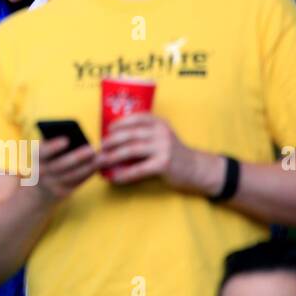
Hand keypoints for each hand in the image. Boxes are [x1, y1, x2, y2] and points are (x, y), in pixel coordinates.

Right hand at [32, 136, 98, 200]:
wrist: (41, 188)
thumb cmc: (49, 161)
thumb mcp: (47, 152)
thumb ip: (56, 143)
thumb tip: (75, 133)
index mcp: (37, 157)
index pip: (43, 151)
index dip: (54, 146)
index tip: (67, 140)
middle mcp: (42, 171)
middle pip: (61, 165)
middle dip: (78, 157)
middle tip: (92, 149)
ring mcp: (51, 184)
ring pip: (72, 175)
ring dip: (88, 167)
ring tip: (102, 158)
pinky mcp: (62, 193)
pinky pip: (77, 183)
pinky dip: (89, 174)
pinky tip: (98, 166)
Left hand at [98, 113, 217, 191]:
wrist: (196, 168)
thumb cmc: (172, 152)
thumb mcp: (161, 136)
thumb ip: (143, 134)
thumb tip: (112, 138)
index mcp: (159, 123)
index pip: (135, 118)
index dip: (119, 123)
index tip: (107, 130)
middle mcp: (161, 132)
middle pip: (129, 135)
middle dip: (111, 141)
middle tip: (99, 148)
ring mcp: (163, 148)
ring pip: (131, 150)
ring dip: (113, 156)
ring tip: (101, 161)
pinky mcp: (164, 164)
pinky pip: (139, 169)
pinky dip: (125, 174)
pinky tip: (115, 178)